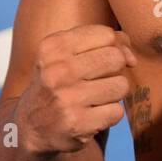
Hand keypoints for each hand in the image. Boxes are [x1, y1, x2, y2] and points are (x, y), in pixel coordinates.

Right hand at [15, 24, 137, 153]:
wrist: (29, 126)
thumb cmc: (58, 83)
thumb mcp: (67, 54)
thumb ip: (106, 43)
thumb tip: (132, 59)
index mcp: (53, 47)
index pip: (106, 35)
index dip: (111, 47)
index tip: (100, 60)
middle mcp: (57, 71)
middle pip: (116, 58)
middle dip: (114, 71)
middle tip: (96, 82)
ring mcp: (67, 98)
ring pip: (121, 86)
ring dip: (113, 94)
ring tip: (93, 99)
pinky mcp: (77, 123)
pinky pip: (117, 111)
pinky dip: (109, 115)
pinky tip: (91, 116)